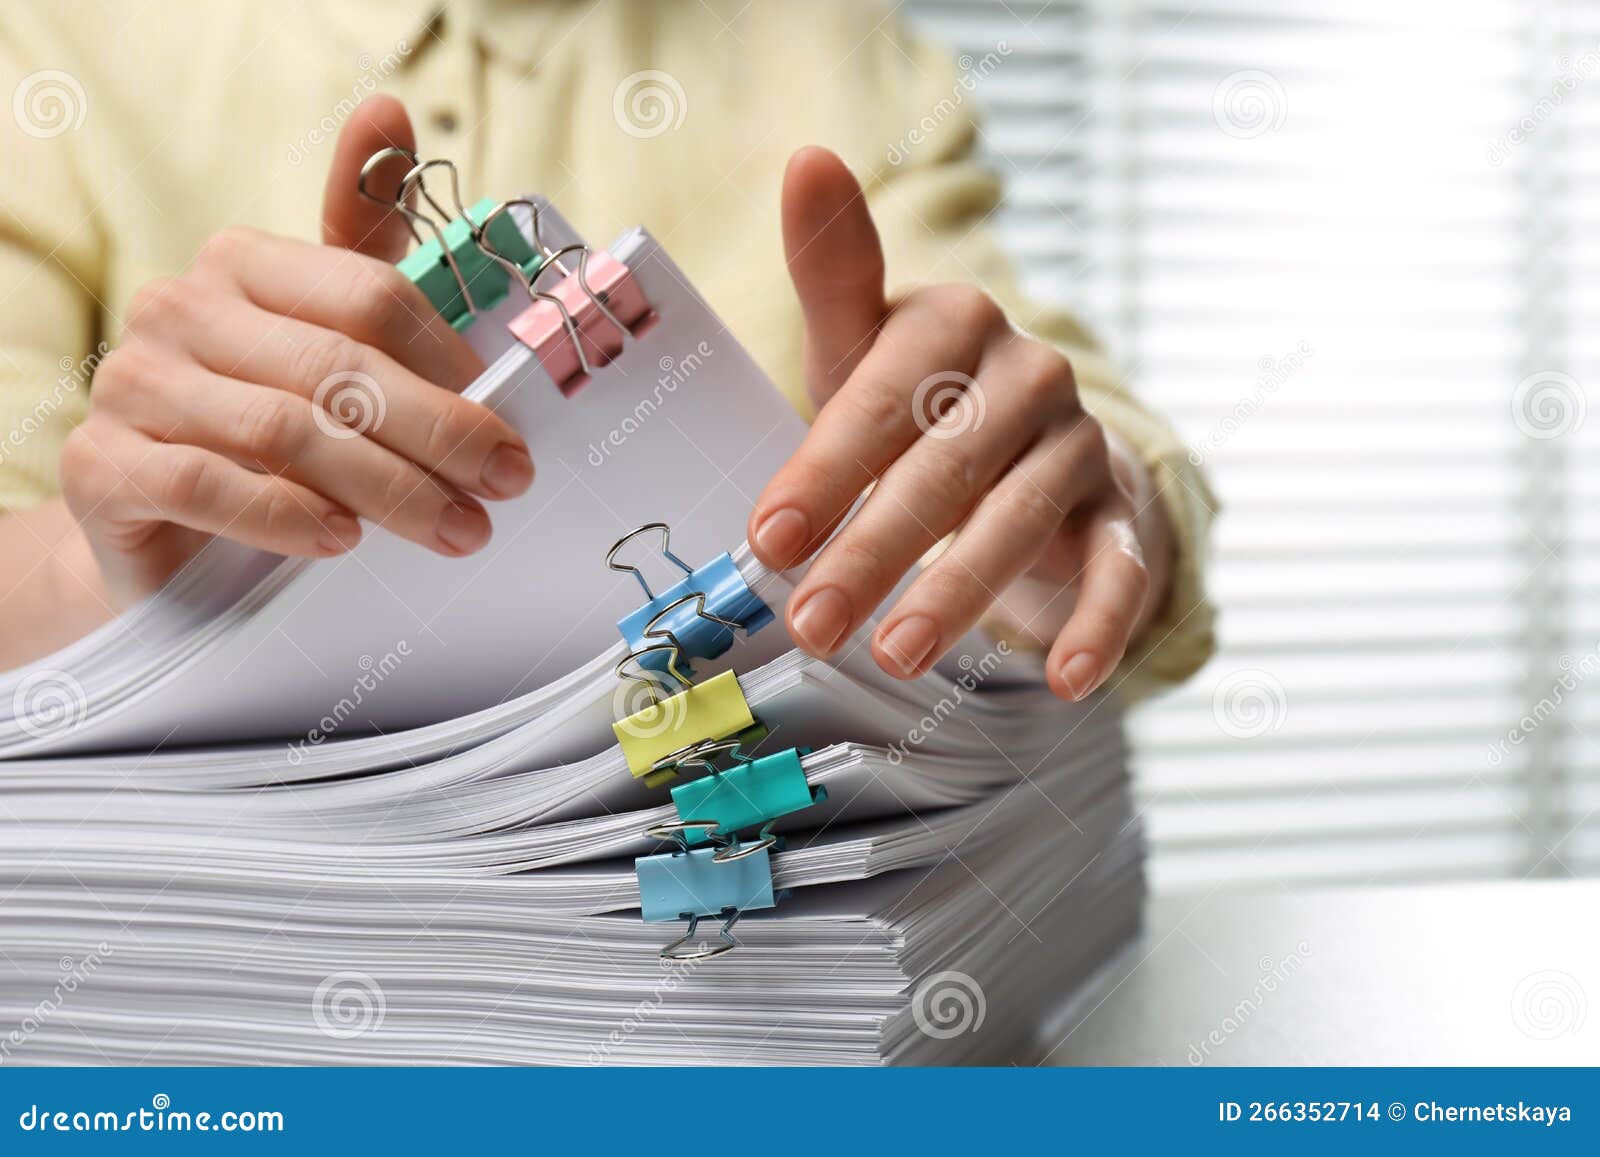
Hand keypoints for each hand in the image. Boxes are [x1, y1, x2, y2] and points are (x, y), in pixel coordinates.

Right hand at [58, 98, 531, 607]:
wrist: (167, 536)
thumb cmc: (271, 433)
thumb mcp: (328, 345)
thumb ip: (367, 257)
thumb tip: (389, 112)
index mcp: (244, 264)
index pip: (370, 298)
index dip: (451, 367)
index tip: (510, 432)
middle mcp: (178, 308)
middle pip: (339, 364)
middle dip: (439, 433)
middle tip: (504, 486)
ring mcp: (133, 383)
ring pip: (283, 428)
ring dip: (387, 487)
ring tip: (455, 530)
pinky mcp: (100, 464)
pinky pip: (205, 484)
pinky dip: (285, 515)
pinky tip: (343, 542)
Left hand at [748, 148, 1172, 701]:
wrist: (1028, 443)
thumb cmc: (919, 402)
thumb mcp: (865, 347)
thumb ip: (834, 272)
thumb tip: (807, 158)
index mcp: (956, 324)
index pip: (882, 399)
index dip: (825, 470)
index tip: (768, 541)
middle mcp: (1029, 373)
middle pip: (943, 469)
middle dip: (873, 551)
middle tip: (813, 624)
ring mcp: (1081, 443)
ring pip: (1019, 520)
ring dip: (958, 593)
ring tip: (896, 656)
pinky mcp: (1122, 513)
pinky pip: (1119, 570)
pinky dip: (1097, 625)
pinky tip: (1065, 678)